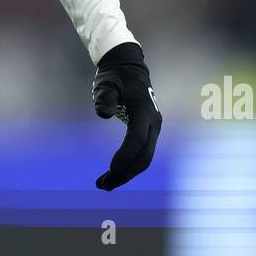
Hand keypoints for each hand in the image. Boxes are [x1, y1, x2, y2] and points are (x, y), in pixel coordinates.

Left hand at [91, 42, 160, 189]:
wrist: (129, 69)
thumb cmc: (115, 76)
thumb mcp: (106, 82)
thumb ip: (104, 96)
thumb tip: (103, 114)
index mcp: (144, 111)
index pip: (137, 139)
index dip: (125, 156)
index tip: (109, 169)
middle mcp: (153, 123)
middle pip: (143, 157)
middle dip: (124, 174)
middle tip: (102, 186)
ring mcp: (153, 129)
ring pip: (144, 159)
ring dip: (126, 174)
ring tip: (103, 184)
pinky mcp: (149, 132)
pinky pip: (142, 154)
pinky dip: (128, 166)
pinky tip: (113, 174)